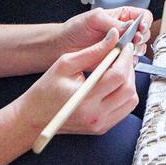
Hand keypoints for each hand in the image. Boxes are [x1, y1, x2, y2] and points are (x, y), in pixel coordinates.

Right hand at [20, 28, 139, 136]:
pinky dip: (124, 94)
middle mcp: (96, 116)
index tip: (125, 47)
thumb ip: (93, 51)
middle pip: (128, 89)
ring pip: (131, 101)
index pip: (118, 77)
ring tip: (117, 69)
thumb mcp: (65, 64)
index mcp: (85, 99)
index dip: (125, 59)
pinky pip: (124, 109)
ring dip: (129, 82)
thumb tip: (114, 36)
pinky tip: (114, 83)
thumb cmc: (46, 89)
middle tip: (122, 56)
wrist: (34, 117)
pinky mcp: (103, 128)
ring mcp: (101, 125)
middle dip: (129, 68)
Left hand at [56, 7, 150, 57]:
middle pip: (145, 34)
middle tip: (131, 41)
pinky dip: (126, 63)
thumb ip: (112, 22)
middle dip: (140, 39)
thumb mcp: (94, 19)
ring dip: (134, 51)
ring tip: (122, 51)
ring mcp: (122, 47)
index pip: (143, 16)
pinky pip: (128, 63)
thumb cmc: (76, 28)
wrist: (63, 46)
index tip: (139, 29)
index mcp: (122, 16)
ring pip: (139, 49)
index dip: (144, 23)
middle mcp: (125, 31)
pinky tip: (117, 61)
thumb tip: (129, 26)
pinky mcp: (116, 60)